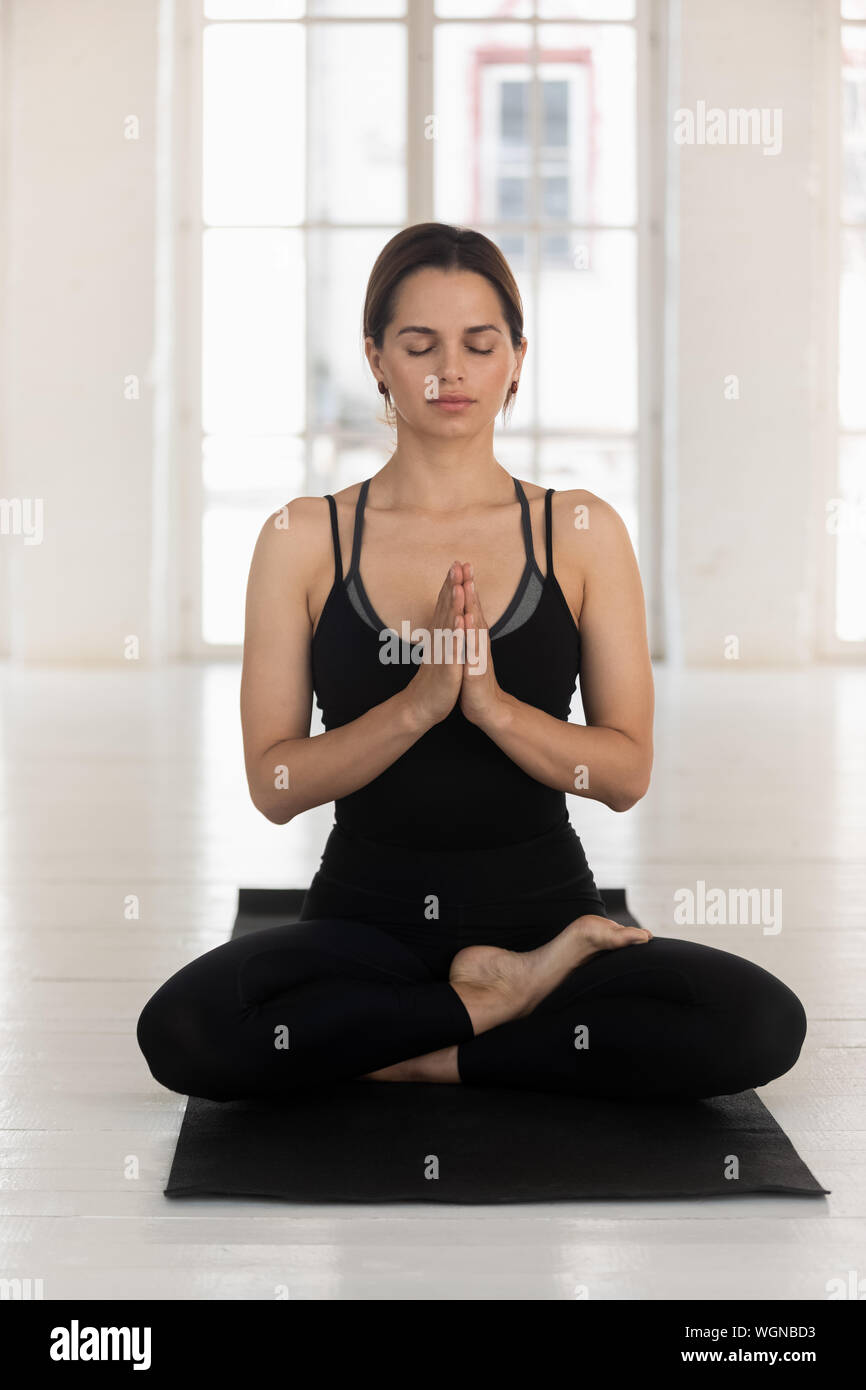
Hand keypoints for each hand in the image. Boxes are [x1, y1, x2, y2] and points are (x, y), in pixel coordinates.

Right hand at [401, 562, 465, 728]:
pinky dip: (457, 636)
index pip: (445, 606)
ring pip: (448, 626)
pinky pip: (452, 651)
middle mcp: (439, 641)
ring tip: (458, 585)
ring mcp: (443, 654)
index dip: (450, 585)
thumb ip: (440, 632)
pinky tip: (461, 621)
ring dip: (453, 605)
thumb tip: (444, 616)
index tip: (457, 565)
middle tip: (456, 564)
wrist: (422, 707)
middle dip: (452, 586)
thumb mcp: (439, 652)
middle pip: (446, 610)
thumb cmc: (434, 680)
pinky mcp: (448, 670)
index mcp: (440, 636)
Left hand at [457, 563, 506, 727]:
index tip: (460, 564)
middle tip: (465, 564)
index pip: (470, 606)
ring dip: (471, 605)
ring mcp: (478, 654)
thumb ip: (467, 633)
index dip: (465, 585)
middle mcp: (478, 642)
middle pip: (474, 609)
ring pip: (475, 625)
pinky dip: (469, 633)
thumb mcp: (467, 652)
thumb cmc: (473, 679)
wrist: (486, 707)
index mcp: (474, 637)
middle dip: (469, 587)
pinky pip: (472, 648)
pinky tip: (467, 620)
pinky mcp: (475, 668)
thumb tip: (463, 615)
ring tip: (467, 584)